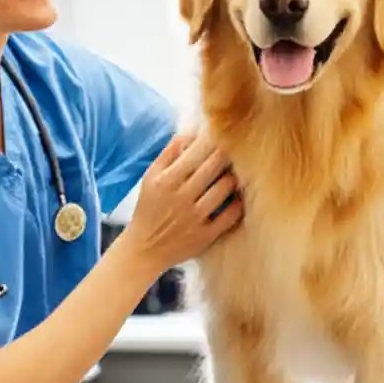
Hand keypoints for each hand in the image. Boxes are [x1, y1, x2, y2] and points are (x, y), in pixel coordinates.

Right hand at [119, 132, 243, 272]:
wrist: (145, 248)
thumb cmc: (149, 209)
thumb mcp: (150, 178)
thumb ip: (168, 155)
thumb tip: (189, 133)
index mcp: (167, 180)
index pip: (196, 152)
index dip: (213, 140)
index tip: (222, 134)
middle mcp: (181, 197)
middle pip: (214, 166)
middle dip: (227, 154)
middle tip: (236, 147)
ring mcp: (195, 217)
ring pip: (225, 187)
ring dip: (233, 176)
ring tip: (236, 171)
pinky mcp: (206, 235)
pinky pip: (230, 214)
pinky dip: (238, 203)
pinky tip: (238, 196)